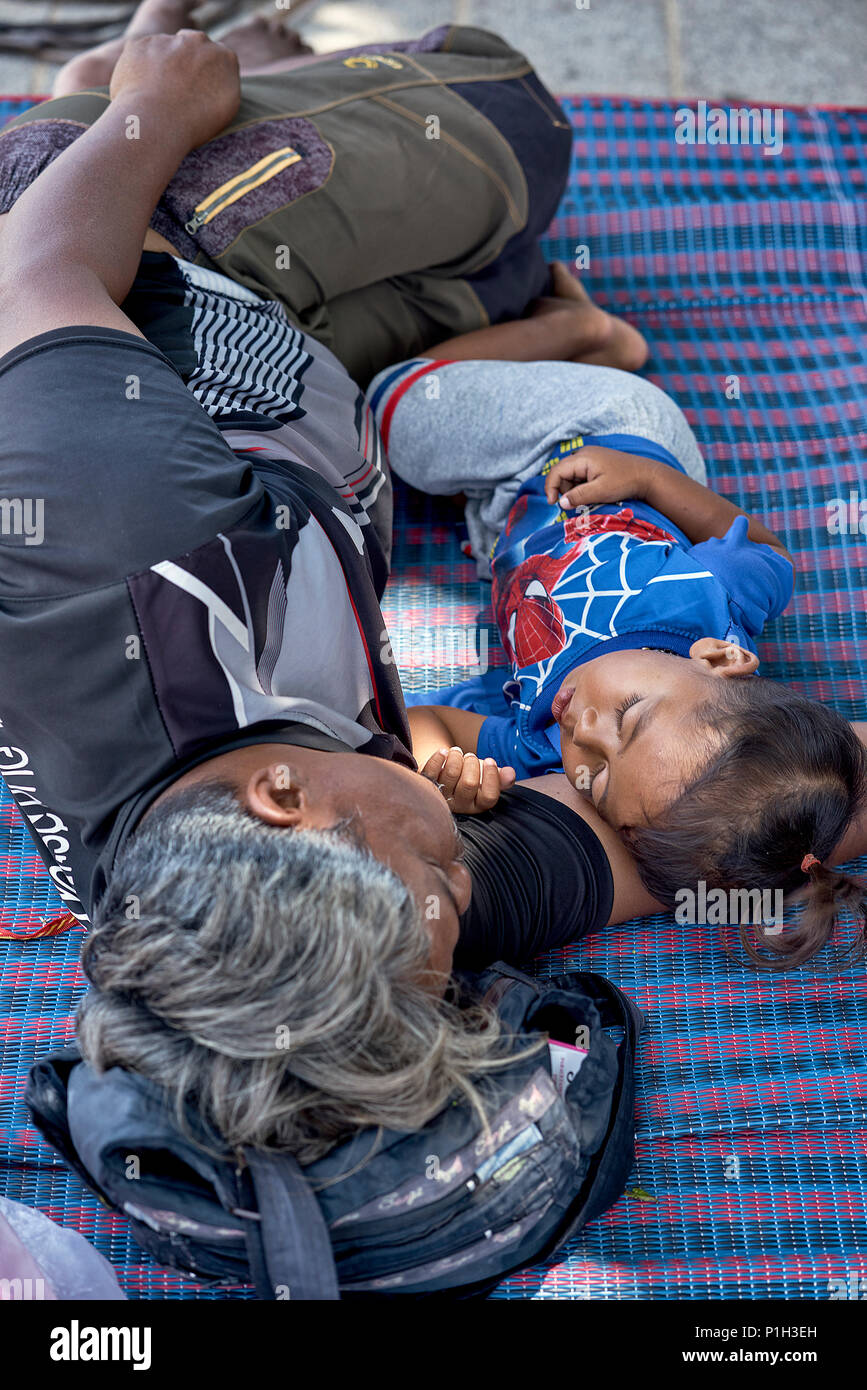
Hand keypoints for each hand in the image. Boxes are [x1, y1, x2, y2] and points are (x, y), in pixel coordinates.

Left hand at [109, 31, 240, 149]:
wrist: (158, 121)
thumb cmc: (196, 122)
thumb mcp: (226, 106)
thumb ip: (224, 82)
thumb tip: (217, 75)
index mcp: (224, 56)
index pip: (218, 58)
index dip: (208, 73)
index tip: (201, 89)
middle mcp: (197, 41)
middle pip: (191, 46)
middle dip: (185, 62)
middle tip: (177, 90)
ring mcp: (168, 39)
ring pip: (164, 49)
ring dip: (161, 64)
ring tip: (156, 94)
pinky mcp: (140, 44)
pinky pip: (140, 54)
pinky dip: (140, 67)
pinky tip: (140, 88)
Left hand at [420, 748, 515, 814]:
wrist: (444, 771)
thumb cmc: (469, 774)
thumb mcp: (486, 775)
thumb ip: (501, 776)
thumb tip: (510, 774)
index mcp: (477, 805)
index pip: (488, 798)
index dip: (491, 777)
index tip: (490, 760)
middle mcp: (459, 805)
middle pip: (469, 784)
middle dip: (472, 763)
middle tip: (470, 756)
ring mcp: (441, 796)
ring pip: (451, 775)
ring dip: (456, 757)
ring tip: (457, 752)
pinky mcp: (427, 785)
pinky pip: (432, 770)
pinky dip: (439, 757)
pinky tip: (444, 752)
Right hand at [544, 445, 660, 508]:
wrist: (647, 475)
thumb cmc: (625, 482)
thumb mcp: (600, 492)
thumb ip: (578, 497)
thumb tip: (560, 503)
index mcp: (582, 458)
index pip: (556, 471)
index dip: (551, 488)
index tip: (553, 504)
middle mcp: (584, 454)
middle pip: (562, 473)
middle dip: (564, 490)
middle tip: (576, 504)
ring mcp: (590, 457)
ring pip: (571, 475)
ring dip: (574, 489)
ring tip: (589, 498)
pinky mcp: (596, 463)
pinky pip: (581, 475)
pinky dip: (582, 486)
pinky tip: (594, 492)